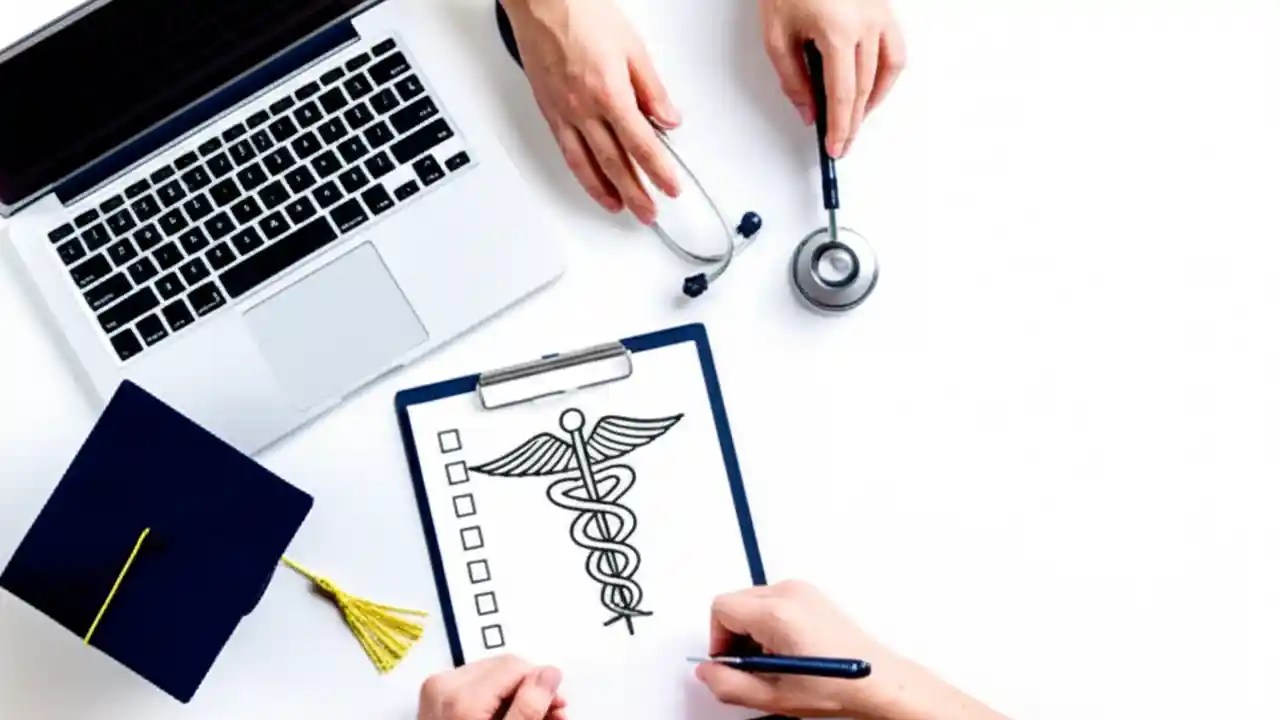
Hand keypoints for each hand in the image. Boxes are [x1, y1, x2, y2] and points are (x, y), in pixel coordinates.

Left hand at [418, 655, 567, 719]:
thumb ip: (528, 709)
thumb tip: (549, 676)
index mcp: (462, 698)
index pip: (515, 666)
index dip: (541, 685)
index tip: (555, 706)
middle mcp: (444, 685)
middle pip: (504, 667)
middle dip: (529, 689)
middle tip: (549, 715)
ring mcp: (436, 689)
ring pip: (491, 674)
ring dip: (514, 694)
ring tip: (531, 719)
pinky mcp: (435, 695)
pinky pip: (475, 684)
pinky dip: (495, 698)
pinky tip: (507, 717)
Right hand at [501, 0, 681, 223]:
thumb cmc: (582, 12)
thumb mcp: (632, 47)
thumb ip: (652, 89)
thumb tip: (669, 119)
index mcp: (609, 92)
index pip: (641, 143)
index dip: (658, 170)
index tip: (671, 187)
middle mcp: (584, 109)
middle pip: (614, 162)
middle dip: (635, 192)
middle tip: (649, 213)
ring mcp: (563, 112)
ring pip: (586, 163)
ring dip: (605, 191)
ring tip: (621, 208)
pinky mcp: (548, 110)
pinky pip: (566, 151)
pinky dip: (580, 173)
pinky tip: (590, 182)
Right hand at [696, 581, 1005, 719]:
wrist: (879, 681)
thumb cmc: (840, 687)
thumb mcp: (776, 697)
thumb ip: (731, 685)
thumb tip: (708, 673)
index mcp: (778, 614)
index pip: (721, 608)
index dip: (718, 639)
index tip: (731, 661)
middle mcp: (789, 593)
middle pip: (735, 602)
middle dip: (734, 634)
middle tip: (752, 666)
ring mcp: (802, 590)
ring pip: (752, 601)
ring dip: (751, 629)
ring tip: (774, 660)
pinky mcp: (810, 594)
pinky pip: (771, 600)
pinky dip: (768, 622)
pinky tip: (786, 649)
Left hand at [759, 0, 905, 157]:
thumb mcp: (777, 36)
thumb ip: (793, 80)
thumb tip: (809, 111)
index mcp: (838, 31)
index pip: (843, 94)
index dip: (840, 126)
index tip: (835, 146)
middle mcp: (866, 22)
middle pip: (864, 88)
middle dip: (852, 121)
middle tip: (841, 142)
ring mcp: (880, 14)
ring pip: (885, 72)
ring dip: (871, 103)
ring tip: (855, 120)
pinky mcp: (884, 9)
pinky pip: (895, 50)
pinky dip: (886, 75)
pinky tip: (873, 89)